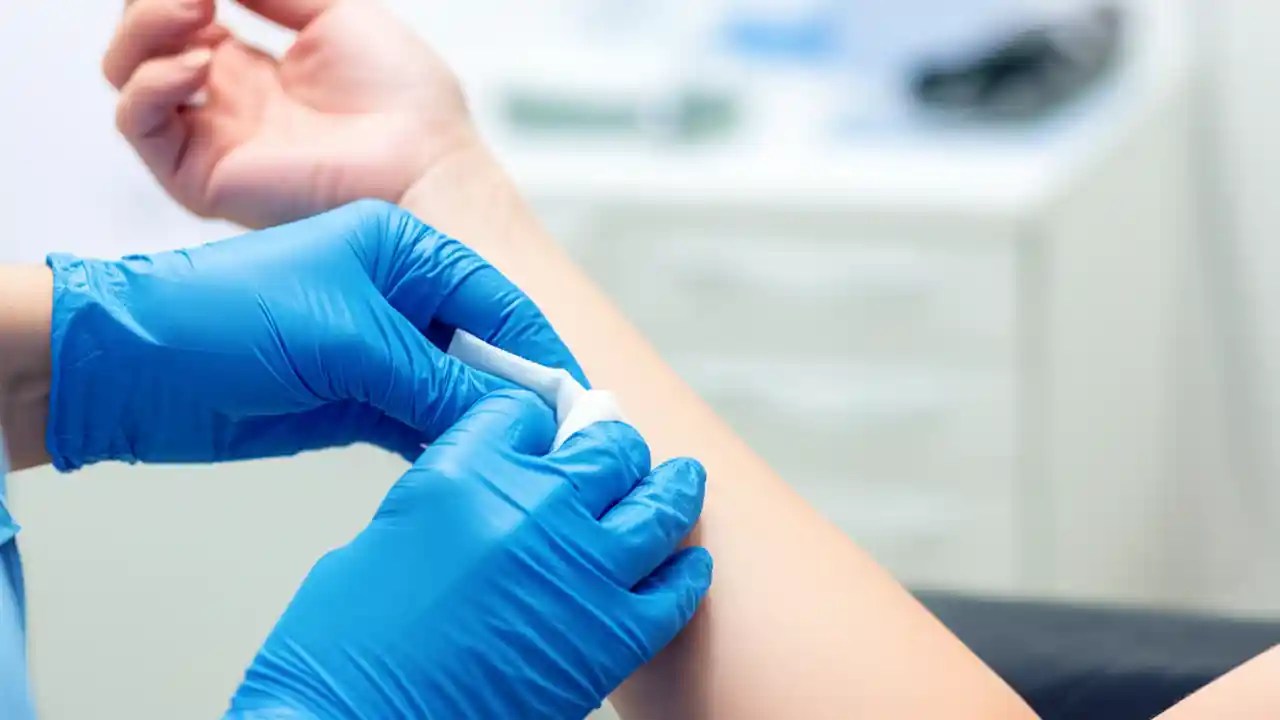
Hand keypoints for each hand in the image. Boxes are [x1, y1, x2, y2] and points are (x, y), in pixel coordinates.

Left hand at [45, 200, 576, 469]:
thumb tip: (516, 414)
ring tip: (527, 464)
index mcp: (399, 249)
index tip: (578, 399)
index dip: (538, 348)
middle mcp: (393, 295)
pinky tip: (474, 469)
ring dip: (483, 425)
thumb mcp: (347, 340)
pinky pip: (417, 424)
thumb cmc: (227, 319)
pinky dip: (444, 447)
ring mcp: (373, 351)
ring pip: (452, 390)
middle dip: (517, 391)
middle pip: (480, 345)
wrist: (129, 370)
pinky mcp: (352, 401)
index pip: (494, 296)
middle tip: (561, 443)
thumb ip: (436, 379)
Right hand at [104, 0, 471, 227]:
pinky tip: (201, 63)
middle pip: (141, 42)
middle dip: (151, 3)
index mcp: (255, 69)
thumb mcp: (337, 14)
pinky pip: (138, 124)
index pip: (179, 19)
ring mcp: (212, 140)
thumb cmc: (406, 102)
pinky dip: (151, 82)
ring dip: (144, 30)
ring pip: (127, 77)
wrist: (427, 165)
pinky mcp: (203, 178)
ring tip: (197, 9)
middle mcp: (227, 104)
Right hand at [226, 390, 711, 718]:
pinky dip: (686, 571)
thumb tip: (494, 492)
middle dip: (613, 445)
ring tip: (683, 479)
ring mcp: (582, 570)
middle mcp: (535, 507)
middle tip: (619, 452)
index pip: (526, 412)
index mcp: (468, 471)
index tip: (546, 428)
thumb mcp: (387, 532)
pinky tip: (690, 561)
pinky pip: (675, 591)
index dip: (538, 418)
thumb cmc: (346, 648)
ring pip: (658, 504)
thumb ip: (453, 493)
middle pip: (607, 447)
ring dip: (672, 488)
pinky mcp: (611, 636)